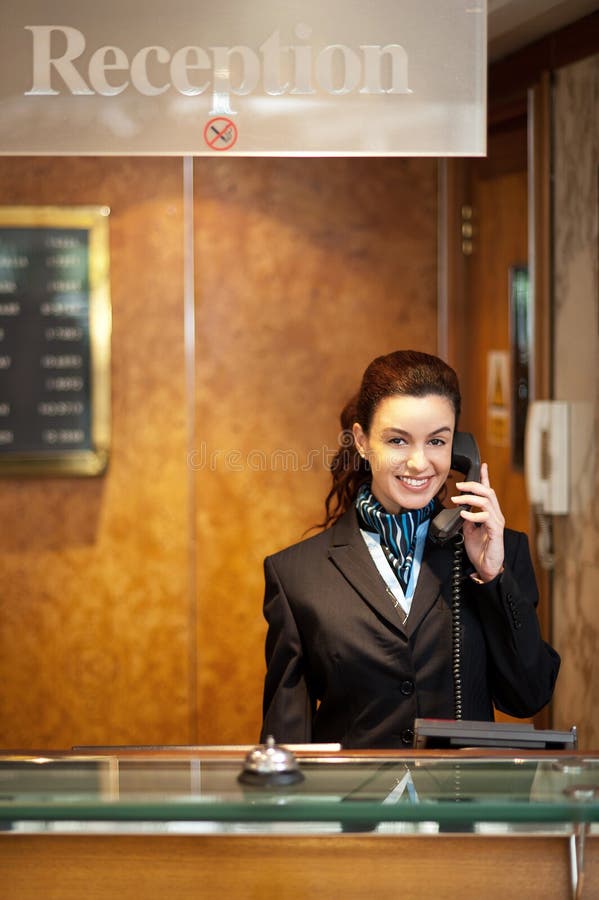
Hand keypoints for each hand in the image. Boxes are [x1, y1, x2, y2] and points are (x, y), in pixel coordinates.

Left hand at [451, 462, 504, 581]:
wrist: (486, 568)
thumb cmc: (480, 551)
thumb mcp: (469, 531)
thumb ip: (467, 519)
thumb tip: (461, 510)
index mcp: (489, 514)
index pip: (488, 492)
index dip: (485, 478)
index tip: (482, 466)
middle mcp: (495, 516)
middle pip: (488, 492)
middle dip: (473, 485)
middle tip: (459, 485)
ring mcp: (496, 523)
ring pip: (486, 502)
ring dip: (470, 498)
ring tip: (457, 500)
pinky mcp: (495, 532)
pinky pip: (486, 518)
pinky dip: (473, 514)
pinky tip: (464, 514)